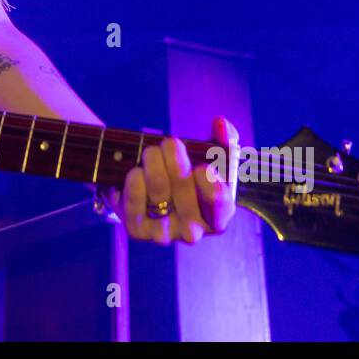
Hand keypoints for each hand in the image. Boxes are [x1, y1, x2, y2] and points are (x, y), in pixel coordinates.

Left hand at [100, 117, 239, 245]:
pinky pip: (135, 208)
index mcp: (217, 215)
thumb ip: (223, 139)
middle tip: (170, 142)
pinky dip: (135, 185)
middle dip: (176, 161)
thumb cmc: (190, 175)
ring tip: (151, 151)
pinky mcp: (139, 230)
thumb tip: (221, 124)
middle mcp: (193, 230)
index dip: (211, 187)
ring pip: (158, 194)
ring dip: (153, 165)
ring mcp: (165, 234)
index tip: (201, 166)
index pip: (220, 207)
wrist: (153, 192)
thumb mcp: (211, 157)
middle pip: (185, 194)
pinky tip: (136, 171)